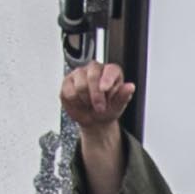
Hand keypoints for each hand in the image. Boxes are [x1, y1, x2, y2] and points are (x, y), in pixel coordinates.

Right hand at [60, 59, 133, 193]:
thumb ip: (122, 98)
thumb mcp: (118, 111)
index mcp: (110, 76)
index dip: (107, 81)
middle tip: (98, 107)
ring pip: (76, 79)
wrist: (94, 124)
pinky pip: (64, 89)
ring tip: (88, 109)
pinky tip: (77, 107)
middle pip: (92, 71)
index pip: (110, 69)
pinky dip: (70, 99)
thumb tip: (130, 87)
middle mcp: (95, 73)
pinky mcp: (66, 86)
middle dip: (94, 91)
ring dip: (82, 97)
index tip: (105, 94)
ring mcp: (79, 78)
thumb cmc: (108, 116)